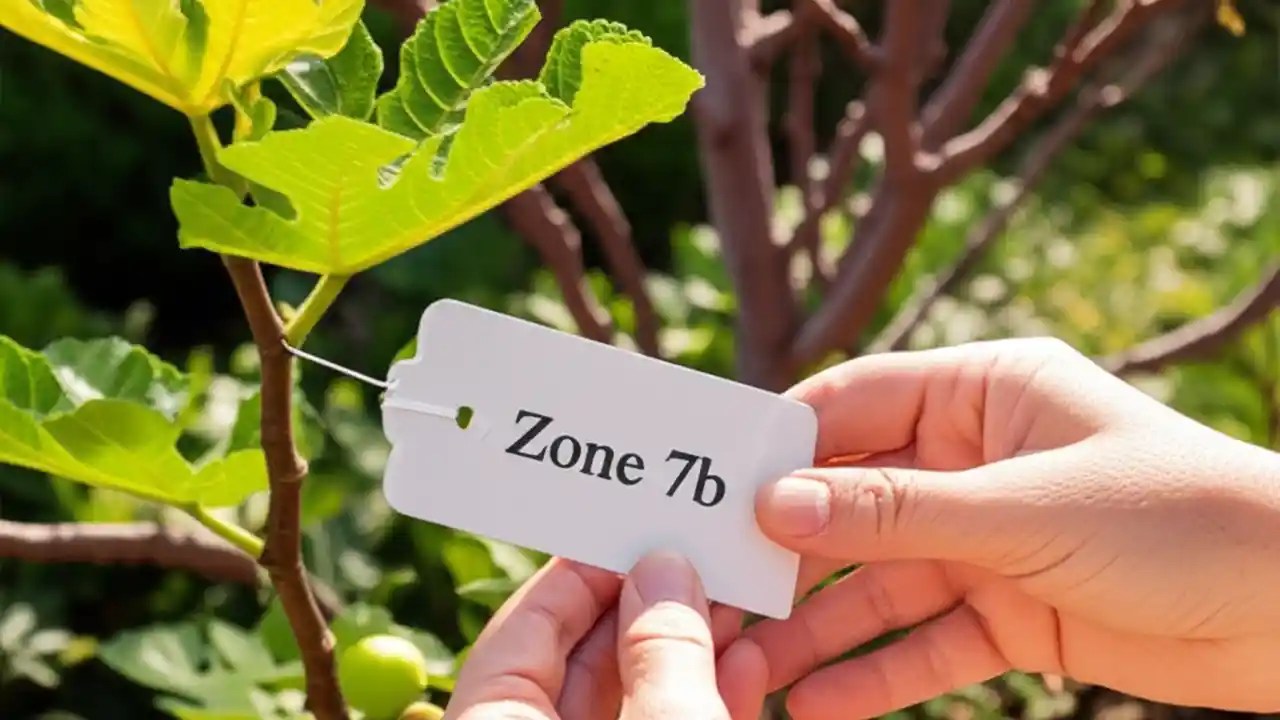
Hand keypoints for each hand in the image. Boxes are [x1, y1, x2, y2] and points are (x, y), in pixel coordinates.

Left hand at [444, 552, 766, 719]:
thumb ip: (663, 655)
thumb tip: (664, 572)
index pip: (521, 630)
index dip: (580, 571)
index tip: (636, 527)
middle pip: (576, 663)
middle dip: (645, 606)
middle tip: (697, 550)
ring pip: (627, 702)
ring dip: (685, 652)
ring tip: (734, 593)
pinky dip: (702, 705)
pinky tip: (747, 660)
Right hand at [739, 338, 1279, 718]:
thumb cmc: (1176, 517)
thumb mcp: (1021, 509)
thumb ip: (895, 511)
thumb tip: (775, 503)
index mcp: (980, 394)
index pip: (852, 407)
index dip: (780, 446)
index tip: (710, 489)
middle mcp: (972, 461)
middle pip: (852, 502)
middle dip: (787, 554)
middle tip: (713, 593)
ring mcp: (986, 540)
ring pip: (878, 581)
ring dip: (818, 626)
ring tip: (749, 668)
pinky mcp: (1007, 613)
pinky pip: (923, 642)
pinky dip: (875, 672)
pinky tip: (819, 704)